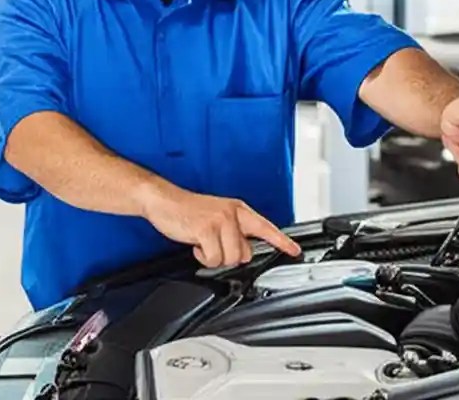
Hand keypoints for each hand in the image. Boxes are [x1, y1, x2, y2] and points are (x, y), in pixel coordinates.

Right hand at [137, 181, 301, 267]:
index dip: (282, 241)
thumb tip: (245, 253)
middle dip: (228, 255)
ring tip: (202, 242)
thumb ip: (234, 232)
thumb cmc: (188, 211)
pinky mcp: (206, 229)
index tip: (295, 251)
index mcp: (237, 209)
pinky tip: (195, 244)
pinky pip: (213, 258)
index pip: (266, 227)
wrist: (164, 200)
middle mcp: (232, 213)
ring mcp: (220, 220)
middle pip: (245, 253)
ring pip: (230, 258)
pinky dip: (202, 257)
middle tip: (212, 243)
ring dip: (214, 257)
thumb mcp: (217, 218)